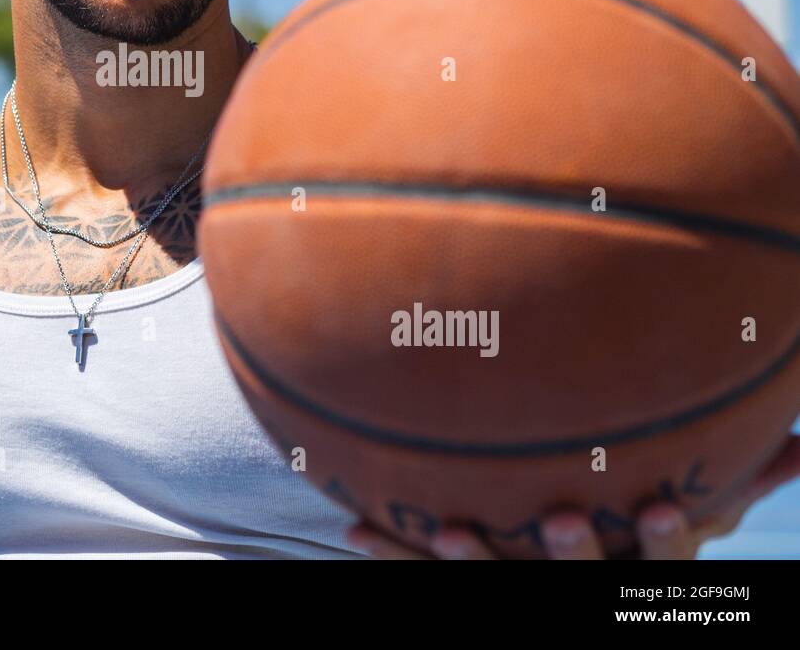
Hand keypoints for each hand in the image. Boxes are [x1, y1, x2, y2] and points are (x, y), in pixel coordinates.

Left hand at [347, 433, 799, 558]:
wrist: (567, 610)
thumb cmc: (632, 552)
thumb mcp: (687, 522)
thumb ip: (739, 482)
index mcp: (630, 572)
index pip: (660, 562)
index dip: (665, 542)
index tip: (663, 509)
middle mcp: (574, 587)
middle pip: (578, 579)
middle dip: (573, 554)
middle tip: (563, 516)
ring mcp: (519, 591)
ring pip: (498, 582)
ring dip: (476, 558)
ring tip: (460, 529)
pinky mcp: (468, 589)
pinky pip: (423, 572)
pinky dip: (393, 551)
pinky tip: (352, 530)